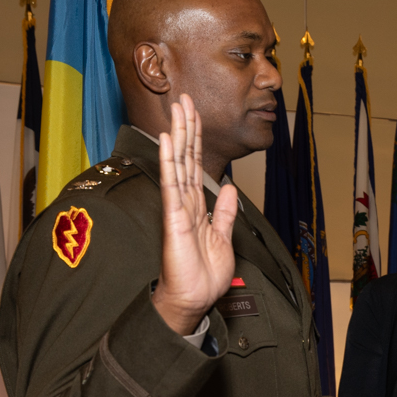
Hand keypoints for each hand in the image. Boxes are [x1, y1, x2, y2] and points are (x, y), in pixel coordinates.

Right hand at [152, 94, 239, 334]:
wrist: (193, 299)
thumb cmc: (204, 275)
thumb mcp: (223, 237)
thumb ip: (224, 212)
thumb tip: (229, 188)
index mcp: (197, 206)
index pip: (196, 165)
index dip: (197, 139)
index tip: (195, 113)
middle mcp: (185, 202)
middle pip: (186, 157)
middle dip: (187, 127)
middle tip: (184, 97)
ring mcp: (178, 208)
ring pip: (178, 164)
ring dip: (178, 134)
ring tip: (177, 108)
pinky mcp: (174, 219)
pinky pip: (171, 185)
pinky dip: (170, 162)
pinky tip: (168, 140)